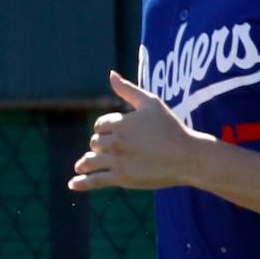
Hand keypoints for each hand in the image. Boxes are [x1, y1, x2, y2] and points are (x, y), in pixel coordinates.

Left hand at [67, 72, 207, 192]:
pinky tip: (72, 184)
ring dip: (84, 164)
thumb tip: (111, 74)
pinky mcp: (122, 179)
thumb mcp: (151, 103)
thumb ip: (128, 89)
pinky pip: (96, 181)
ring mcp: (118, 161)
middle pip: (95, 143)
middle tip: (105, 150)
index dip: (104, 128)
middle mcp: (116, 142)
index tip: (112, 132)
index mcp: (120, 123)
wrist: (187, 157)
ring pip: (91, 161)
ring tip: (80, 167)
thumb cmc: (171, 127)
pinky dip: (82, 183)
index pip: (100, 125)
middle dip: (99, 145)